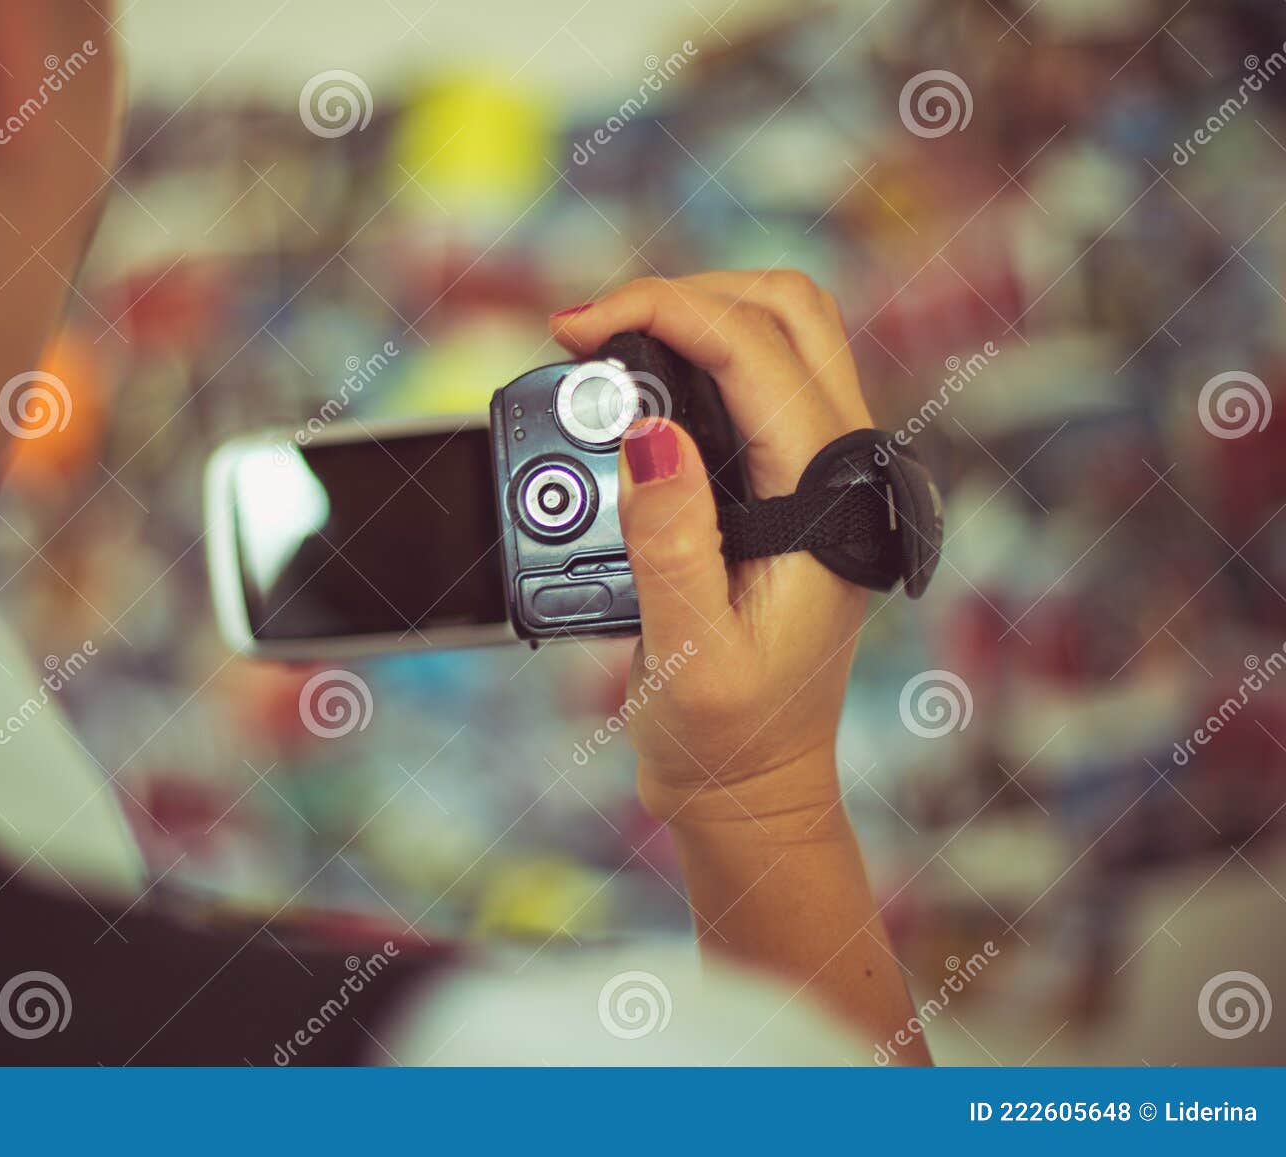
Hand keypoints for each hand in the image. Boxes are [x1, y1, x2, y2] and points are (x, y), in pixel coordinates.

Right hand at [550, 271, 874, 828]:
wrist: (752, 787)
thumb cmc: (726, 738)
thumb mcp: (689, 652)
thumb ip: (673, 544)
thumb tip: (650, 434)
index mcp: (830, 504)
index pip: (758, 353)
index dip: (663, 311)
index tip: (577, 328)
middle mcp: (840, 472)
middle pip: (786, 311)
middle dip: (684, 293)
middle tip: (587, 329)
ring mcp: (819, 473)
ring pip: (775, 335)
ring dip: (691, 318)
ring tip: (602, 348)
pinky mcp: (787, 484)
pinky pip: (750, 384)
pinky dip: (690, 361)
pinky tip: (631, 390)